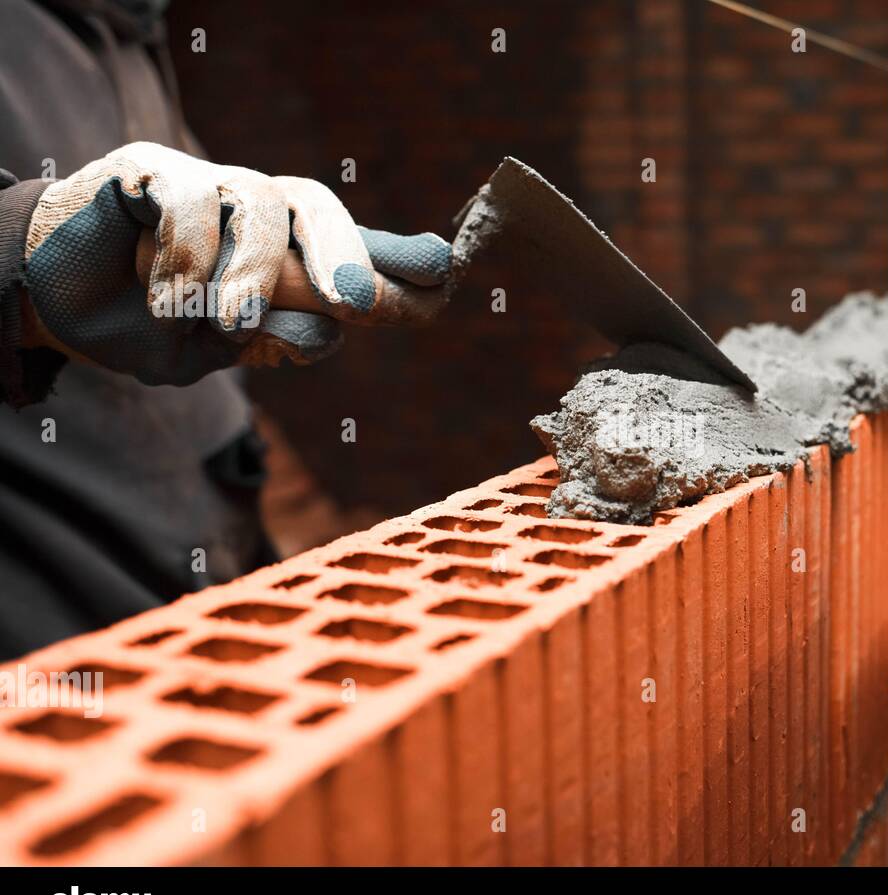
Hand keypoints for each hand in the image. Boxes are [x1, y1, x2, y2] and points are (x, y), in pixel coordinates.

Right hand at [22, 142, 451, 384]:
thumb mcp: (223, 345)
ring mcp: (207, 185)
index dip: (400, 261)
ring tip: (230, 323)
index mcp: (287, 253)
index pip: (355, 246)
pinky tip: (170, 298)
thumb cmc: (152, 324)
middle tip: (357, 305)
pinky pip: (189, 200)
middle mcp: (257, 210)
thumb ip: (277, 335)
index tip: (446, 279)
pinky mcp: (150, 172)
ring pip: (259, 205)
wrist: (57, 304)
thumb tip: (333, 328)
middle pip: (318, 205)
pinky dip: (187, 254)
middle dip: (348, 256)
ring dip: (252, 273)